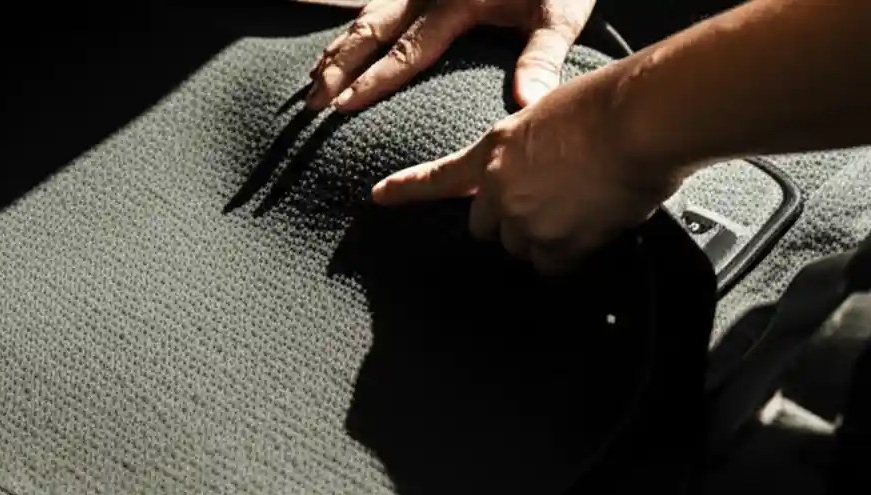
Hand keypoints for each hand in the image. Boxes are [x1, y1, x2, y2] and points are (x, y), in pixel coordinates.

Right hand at [307, 0, 597, 111]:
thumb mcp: (560, 13)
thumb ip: (541, 58)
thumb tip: (524, 105)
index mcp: (458, 2)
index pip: (406, 51)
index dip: (372, 81)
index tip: (341, 106)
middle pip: (371, 30)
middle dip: (338, 66)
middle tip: (312, 102)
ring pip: (367, 15)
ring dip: (337, 49)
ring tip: (311, 81)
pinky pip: (377, 6)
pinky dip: (352, 31)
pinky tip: (339, 50)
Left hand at [370, 70, 684, 273]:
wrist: (639, 121)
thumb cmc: (607, 107)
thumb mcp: (549, 115)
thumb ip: (532, 148)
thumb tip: (542, 167)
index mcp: (493, 153)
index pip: (439, 179)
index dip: (406, 190)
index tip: (380, 195)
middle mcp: (501, 192)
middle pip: (486, 230)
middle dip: (508, 225)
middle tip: (545, 207)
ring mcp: (527, 221)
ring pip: (523, 250)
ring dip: (544, 241)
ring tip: (579, 212)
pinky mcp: (558, 245)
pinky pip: (555, 266)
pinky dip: (571, 255)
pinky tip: (592, 229)